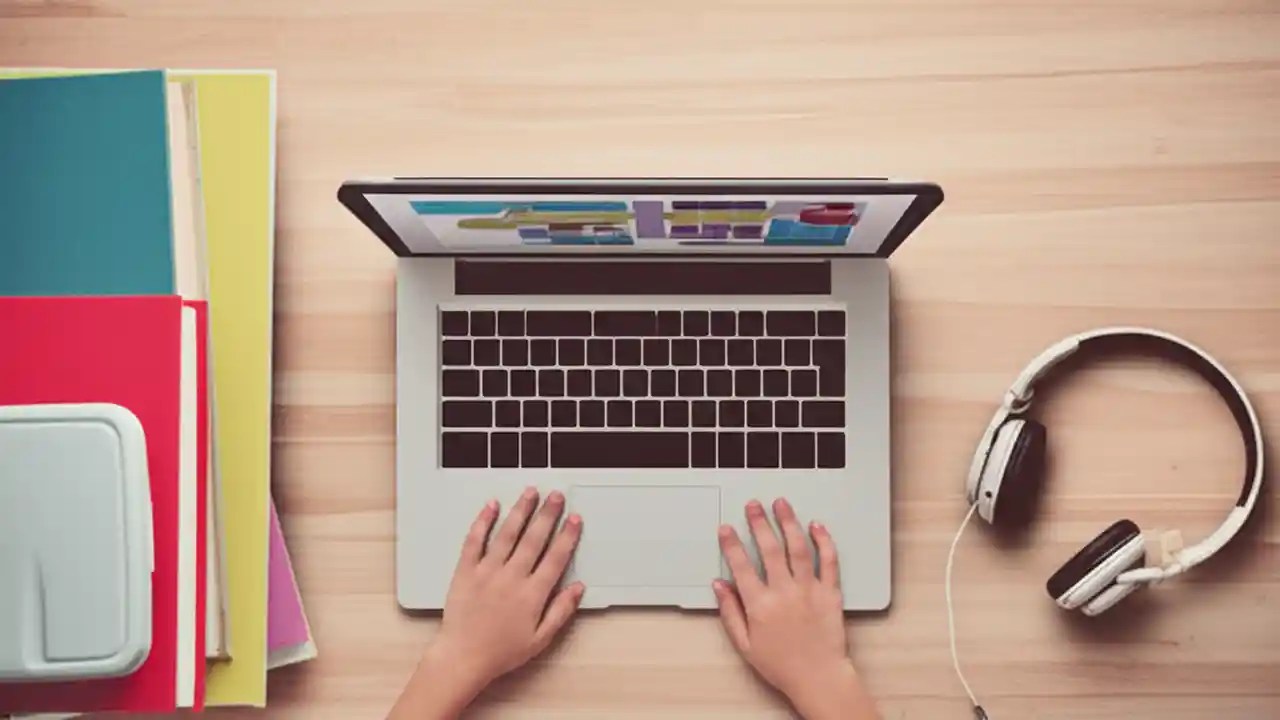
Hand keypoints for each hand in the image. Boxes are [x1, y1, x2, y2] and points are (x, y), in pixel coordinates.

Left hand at [389, 488, 583, 719]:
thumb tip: (578, 588)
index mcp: (532, 594)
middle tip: (556, 495)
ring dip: (520, 511)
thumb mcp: (540, 639)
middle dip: (547, 514)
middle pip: (534, 539)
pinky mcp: (465, 571)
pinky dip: (483, 521)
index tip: (575, 518)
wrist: (462, 657)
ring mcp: (487, 571)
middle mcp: (512, 577)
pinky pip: (474, 541)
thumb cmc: (501, 652)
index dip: (567, 536)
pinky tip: (491, 506)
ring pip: (507, 534)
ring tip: (530, 492)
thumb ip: (561, 611)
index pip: (555, 557)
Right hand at [714, 498, 877, 719]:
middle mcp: (783, 592)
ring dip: (788, 522)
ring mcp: (808, 590)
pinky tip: (816, 526)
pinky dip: (823, 541)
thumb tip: (719, 585)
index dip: (731, 544)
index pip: (741, 565)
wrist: (818, 677)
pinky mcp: (830, 592)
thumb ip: (730, 612)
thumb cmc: (782, 664)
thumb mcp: (745, 644)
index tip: (726, 529)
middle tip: (753, 505)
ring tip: (781, 504)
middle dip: (759, 522)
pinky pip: (828, 561)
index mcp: (760, 605)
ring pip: (797, 547)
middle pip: (768, 548)